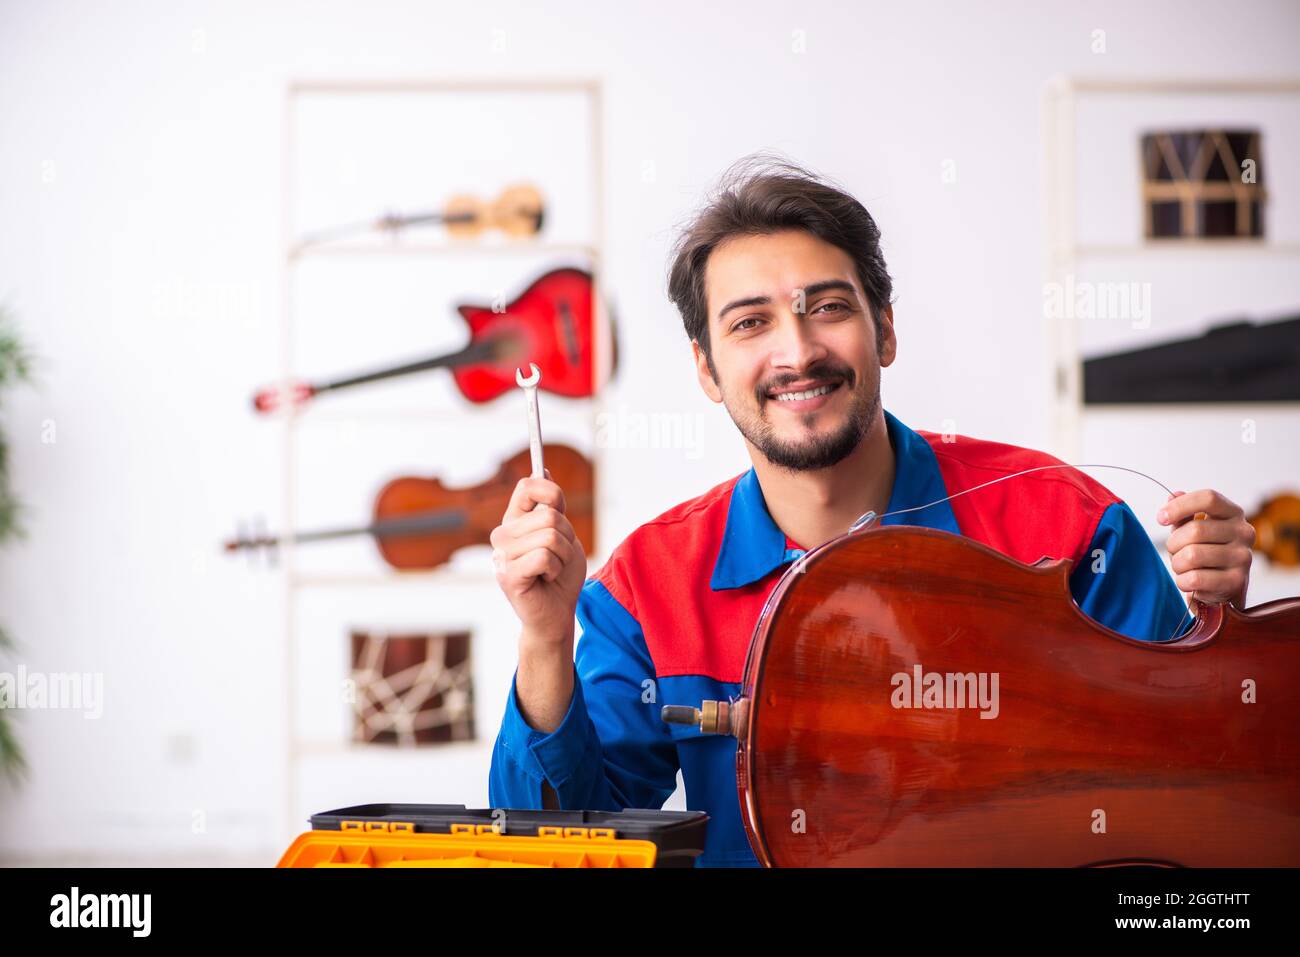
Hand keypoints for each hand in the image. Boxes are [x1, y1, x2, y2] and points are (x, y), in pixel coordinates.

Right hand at [490, 468, 587, 644]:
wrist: (555, 615)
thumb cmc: (560, 576)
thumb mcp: (564, 535)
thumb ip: (552, 507)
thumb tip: (544, 470)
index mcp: (515, 521)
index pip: (528, 486)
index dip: (552, 493)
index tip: (560, 509)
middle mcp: (503, 534)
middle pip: (550, 516)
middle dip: (567, 539)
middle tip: (558, 558)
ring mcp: (502, 555)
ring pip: (550, 537)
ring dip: (564, 557)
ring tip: (552, 570)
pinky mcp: (507, 575)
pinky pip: (544, 557)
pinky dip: (556, 570)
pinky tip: (546, 580)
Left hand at [1158, 489, 1254, 606]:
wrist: (1223, 585)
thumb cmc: (1206, 550)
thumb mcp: (1194, 527)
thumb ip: (1184, 512)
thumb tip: (1172, 495)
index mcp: (1234, 513)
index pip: (1208, 498)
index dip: (1180, 506)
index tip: (1161, 518)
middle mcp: (1243, 533)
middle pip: (1195, 530)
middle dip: (1173, 543)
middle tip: (1174, 551)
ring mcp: (1243, 557)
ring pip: (1192, 556)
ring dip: (1177, 564)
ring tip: (1182, 566)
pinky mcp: (1237, 581)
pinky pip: (1194, 578)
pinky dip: (1183, 581)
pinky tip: (1188, 580)